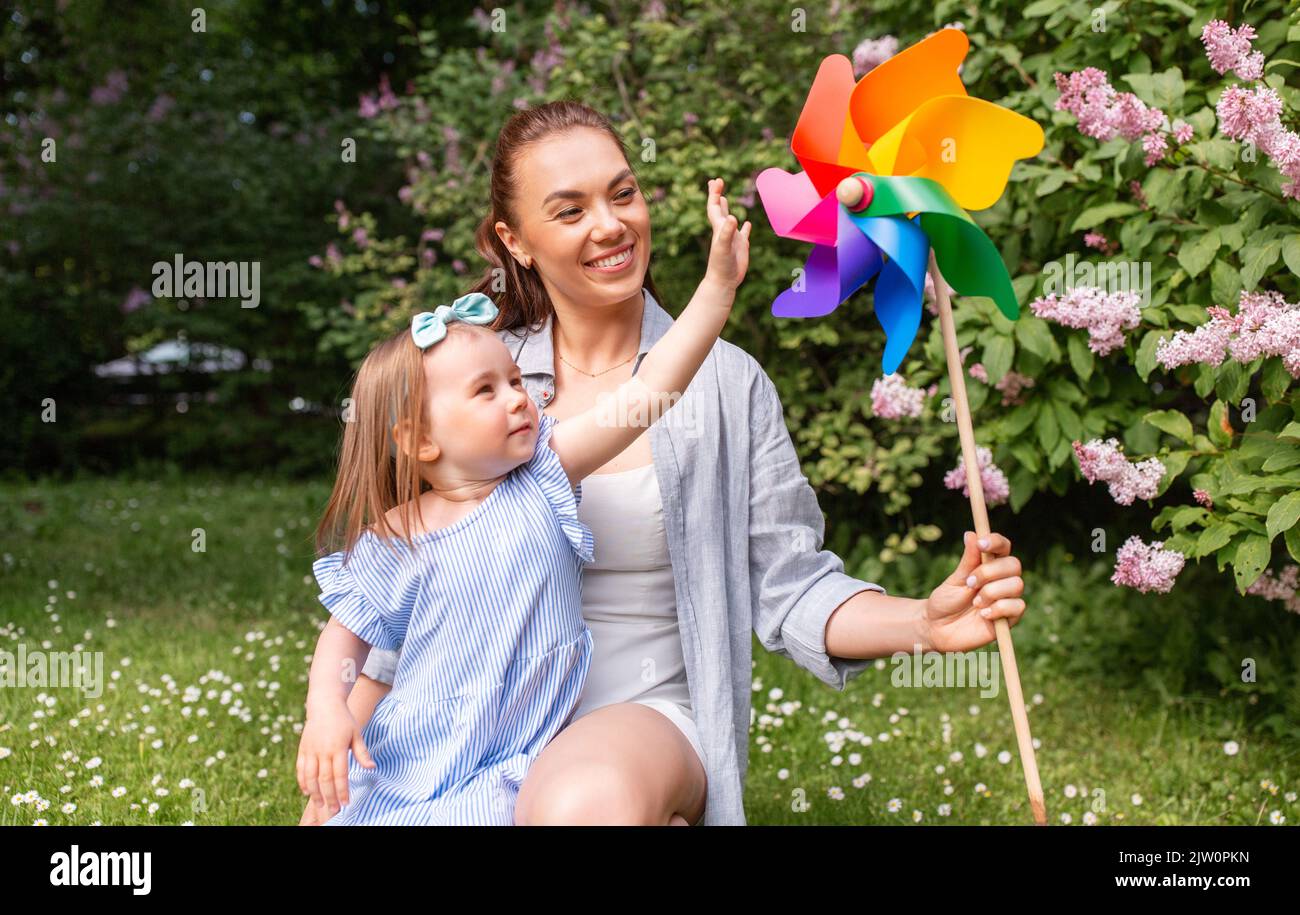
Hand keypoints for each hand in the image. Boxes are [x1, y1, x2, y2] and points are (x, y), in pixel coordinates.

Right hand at [295, 700, 374, 819]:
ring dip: (314, 793)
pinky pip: (300, 769)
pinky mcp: (302, 749)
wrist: (324, 704)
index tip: (345, 803)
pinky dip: (303, 782)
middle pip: (324, 779)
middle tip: (333, 810)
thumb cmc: (344, 720)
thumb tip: (372, 768)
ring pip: (310, 777)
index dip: (342, 790)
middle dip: (329, 797)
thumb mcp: (356, 733)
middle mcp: (322, 750)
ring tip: (320, 805)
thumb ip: (362, 752)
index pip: (340, 774)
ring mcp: (310, 750)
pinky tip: (307, 792)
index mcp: (338, 747)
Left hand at [704, 177, 751, 290]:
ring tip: (724, 198)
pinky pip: (743, 234)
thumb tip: (732, 218)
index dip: (715, 193)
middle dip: (717, 195)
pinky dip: (745, 227)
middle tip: (716, 182)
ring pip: (730, 220)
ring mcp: (733, 238)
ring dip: (727, 209)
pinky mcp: (741, 246)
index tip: (717, 181)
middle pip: (719, 209)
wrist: (723, 282)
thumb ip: (727, 233)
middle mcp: (725, 231)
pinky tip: (747, 223)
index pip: (715, 207)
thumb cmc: (721, 265)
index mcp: (719, 228)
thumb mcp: (723, 247)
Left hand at [923, 531, 1024, 652]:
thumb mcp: (955, 580)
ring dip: (992, 592)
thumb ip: (968, 560)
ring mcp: (1007, 598)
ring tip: (975, 603)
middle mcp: (1001, 580)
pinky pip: (1017, 607)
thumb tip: (972, 534)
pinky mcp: (1010, 618)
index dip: (996, 542)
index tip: (981, 544)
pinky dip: (998, 609)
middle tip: (970, 583)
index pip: (1003, 546)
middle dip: (990, 572)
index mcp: (989, 565)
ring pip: (1016, 585)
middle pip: (1014, 564)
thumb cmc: (946, 601)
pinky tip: (983, 615)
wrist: (938, 629)